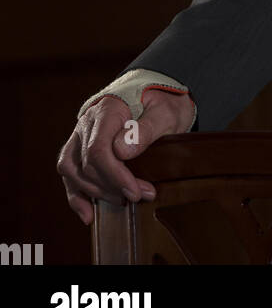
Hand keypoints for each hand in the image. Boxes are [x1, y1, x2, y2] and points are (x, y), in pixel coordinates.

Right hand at [57, 87, 195, 224]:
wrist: (158, 93)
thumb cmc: (163, 102)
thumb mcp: (165, 112)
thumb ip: (146, 128)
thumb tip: (121, 151)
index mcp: (108, 109)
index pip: (98, 149)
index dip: (114, 176)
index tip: (135, 192)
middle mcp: (88, 122)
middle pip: (87, 163)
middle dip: (112, 186)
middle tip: (140, 196)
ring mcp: (81, 135)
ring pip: (72, 171)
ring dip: (96, 193)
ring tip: (122, 202)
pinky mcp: (80, 148)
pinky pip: (69, 174)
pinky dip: (76, 196)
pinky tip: (88, 214)